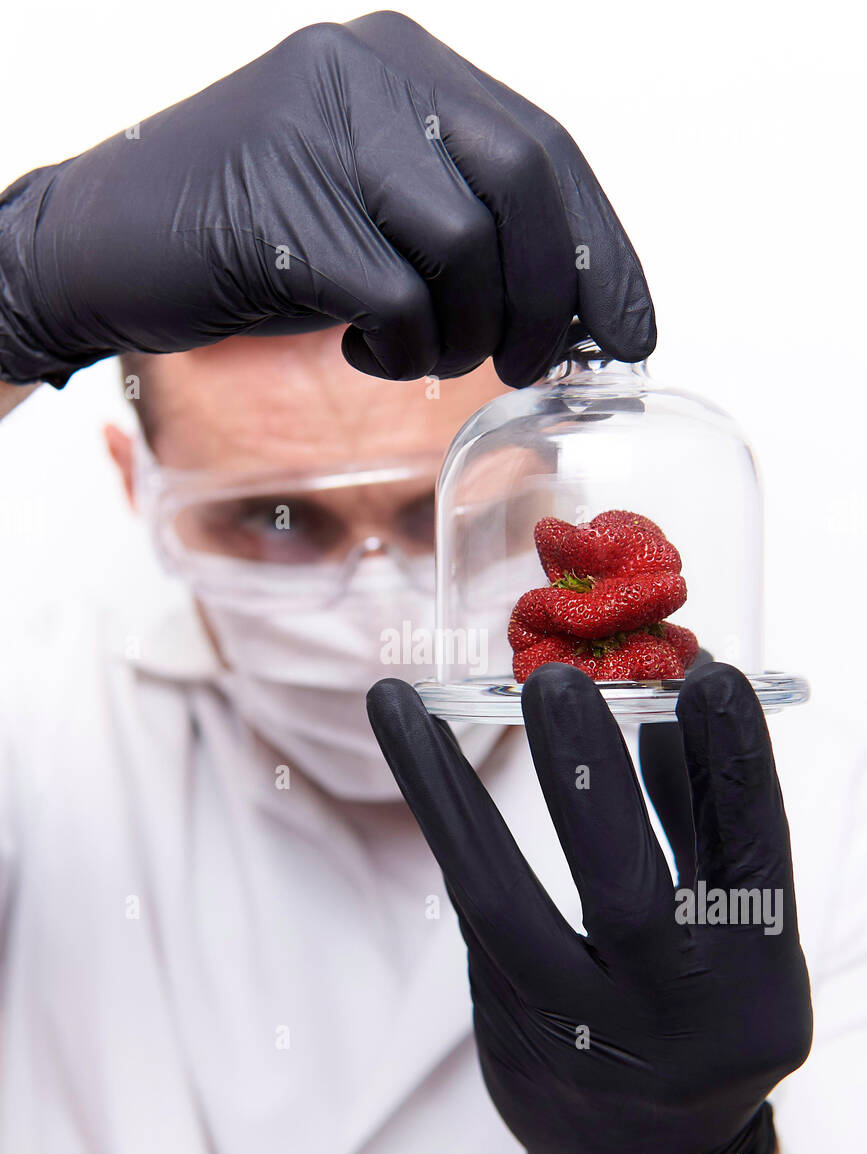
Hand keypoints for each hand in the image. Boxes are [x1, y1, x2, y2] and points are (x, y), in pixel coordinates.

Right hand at [0, 11, 653, 389]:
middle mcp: (373, 74)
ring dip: (464, 333)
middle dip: (549, 300)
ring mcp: (323, 130)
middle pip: (524, 188)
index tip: (632, 332)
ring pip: (463, 247)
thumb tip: (573, 305)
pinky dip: (401, 348)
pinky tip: (365, 350)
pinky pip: (395, 297)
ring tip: (422, 356)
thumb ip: (458, 221)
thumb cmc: (249, 238)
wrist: (103, 244)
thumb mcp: (369, 207)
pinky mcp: (282, 207)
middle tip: (530, 366)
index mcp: (407, 64)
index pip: (547, 151)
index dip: (601, 251)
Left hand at [366, 662, 811, 1153]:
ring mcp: (582, 1039)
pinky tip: (418, 760)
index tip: (712, 678)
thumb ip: (706, 825)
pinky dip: (451, 830)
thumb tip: (673, 709)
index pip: (749, 862)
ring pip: (504, 905)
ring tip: (400, 704)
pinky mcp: (512, 1037)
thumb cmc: (703, 1018)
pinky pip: (474, 919)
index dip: (735, 767)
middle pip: (623, 893)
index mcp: (752, 985)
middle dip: (586, 780)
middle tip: (554, 684)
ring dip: (449, 794)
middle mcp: (670, 1020)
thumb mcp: (735, 933)